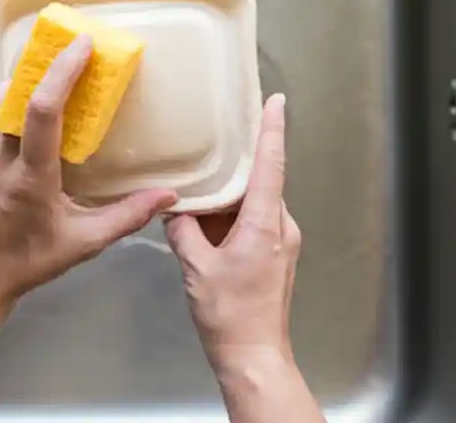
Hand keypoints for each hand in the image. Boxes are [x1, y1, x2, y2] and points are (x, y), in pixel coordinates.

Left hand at [0, 35, 179, 306]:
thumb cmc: (29, 260)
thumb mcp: (84, 243)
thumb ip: (127, 216)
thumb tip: (169, 196)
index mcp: (30, 176)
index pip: (42, 110)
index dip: (62, 72)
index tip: (83, 45)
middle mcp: (0, 155)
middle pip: (19, 92)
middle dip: (47, 63)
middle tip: (76, 45)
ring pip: (1, 97)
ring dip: (29, 76)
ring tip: (56, 66)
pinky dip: (11, 94)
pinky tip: (31, 97)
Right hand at [164, 94, 299, 371]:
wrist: (253, 355)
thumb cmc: (228, 313)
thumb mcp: (195, 266)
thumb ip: (182, 230)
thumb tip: (173, 209)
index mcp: (264, 223)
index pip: (271, 165)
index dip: (272, 130)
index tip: (275, 101)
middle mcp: (280, 227)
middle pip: (259, 183)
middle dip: (234, 169)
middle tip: (211, 146)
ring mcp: (282, 242)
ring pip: (254, 205)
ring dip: (227, 200)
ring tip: (198, 192)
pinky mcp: (276, 256)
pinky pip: (253, 223)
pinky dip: (230, 218)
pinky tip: (206, 224)